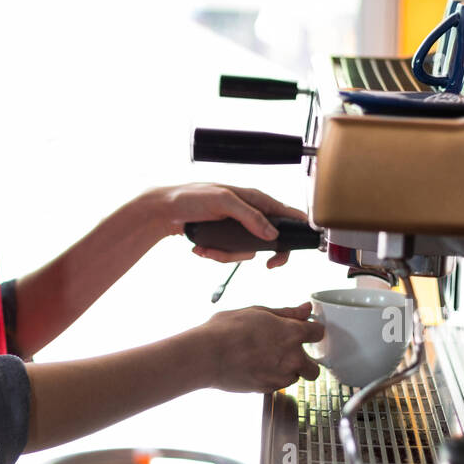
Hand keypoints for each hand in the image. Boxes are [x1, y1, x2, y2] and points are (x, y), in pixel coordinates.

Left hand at [148, 183, 309, 269]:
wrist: (166, 210)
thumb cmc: (191, 197)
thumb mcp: (223, 202)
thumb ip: (249, 216)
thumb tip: (272, 234)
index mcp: (254, 198)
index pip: (286, 213)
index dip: (296, 230)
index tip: (293, 248)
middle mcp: (249, 211)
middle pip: (270, 238)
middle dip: (262, 253)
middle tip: (267, 265)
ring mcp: (238, 225)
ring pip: (248, 250)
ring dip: (228, 255)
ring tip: (208, 249)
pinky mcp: (226, 236)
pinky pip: (230, 253)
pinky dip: (216, 254)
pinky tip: (201, 249)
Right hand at [199, 302, 323, 391]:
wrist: (208, 355)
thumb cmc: (228, 329)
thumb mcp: (258, 311)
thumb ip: (287, 312)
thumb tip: (305, 309)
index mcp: (292, 334)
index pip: (319, 333)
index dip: (312, 331)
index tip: (304, 331)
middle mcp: (292, 358)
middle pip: (315, 368)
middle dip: (306, 362)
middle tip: (288, 353)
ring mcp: (281, 377)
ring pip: (295, 378)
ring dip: (287, 370)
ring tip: (266, 359)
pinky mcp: (267, 389)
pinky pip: (278, 385)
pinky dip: (272, 378)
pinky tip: (256, 367)